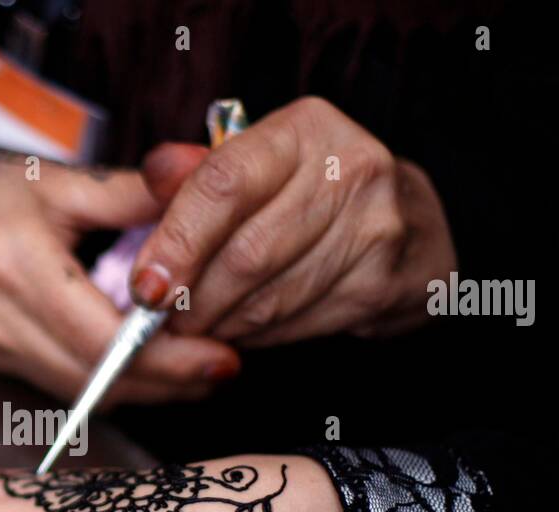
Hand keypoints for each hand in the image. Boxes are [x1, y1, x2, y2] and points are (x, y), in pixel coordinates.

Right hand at [0, 122, 241, 403]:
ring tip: (196, 372)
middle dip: (167, 385)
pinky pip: (60, 385)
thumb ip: (130, 191)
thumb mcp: (54, 176)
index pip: (103, 340)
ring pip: (81, 394)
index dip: (166, 359)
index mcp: (16, 266)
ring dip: (142, 391)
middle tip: (223, 369)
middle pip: (96, 381)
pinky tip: (143, 368)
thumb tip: (203, 188)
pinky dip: (107, 384)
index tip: (221, 356)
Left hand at [130, 96, 455, 346]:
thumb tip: (156, 173)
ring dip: (221, 323)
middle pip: (246, 253)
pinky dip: (258, 337)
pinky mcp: (385, 283)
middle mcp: (351, 167)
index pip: (225, 184)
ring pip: (270, 298)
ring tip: (200, 324)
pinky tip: (244, 330)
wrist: (412, 224)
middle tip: (164, 320)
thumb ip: (199, 172)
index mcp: (305, 128)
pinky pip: (298, 325)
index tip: (146, 287)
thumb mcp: (256, 163)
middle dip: (194, 298)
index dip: (177, 242)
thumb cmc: (311, 192)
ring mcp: (377, 227)